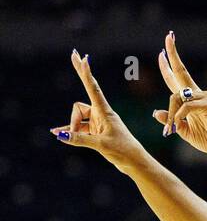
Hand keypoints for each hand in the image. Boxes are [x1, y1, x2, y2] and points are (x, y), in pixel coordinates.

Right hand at [51, 51, 144, 173]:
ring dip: (73, 129)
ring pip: (78, 120)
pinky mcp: (96, 132)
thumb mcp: (101, 145)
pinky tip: (57, 133)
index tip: (80, 57)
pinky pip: (79, 129)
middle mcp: (100, 114)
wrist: (135, 163)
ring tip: (71, 141)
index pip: (92, 88)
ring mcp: (97, 123)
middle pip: (78, 108)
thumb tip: (60, 135)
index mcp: (104, 111)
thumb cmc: (123, 151)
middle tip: (72, 108)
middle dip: (73, 119)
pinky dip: (70, 131)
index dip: (85, 72)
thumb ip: (79, 139)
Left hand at [154, 32, 206, 157]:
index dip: (168, 67)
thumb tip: (155, 112)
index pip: (177, 79)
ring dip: (171, 114)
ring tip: (170, 131)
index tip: (161, 54)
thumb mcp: (186, 132)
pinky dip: (179, 115)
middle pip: (181, 71)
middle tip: (168, 37)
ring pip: (177, 96)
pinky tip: (177, 126)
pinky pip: (187, 106)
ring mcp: (204, 98)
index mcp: (191, 99)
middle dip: (173, 55)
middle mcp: (198, 94)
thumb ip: (172, 121)